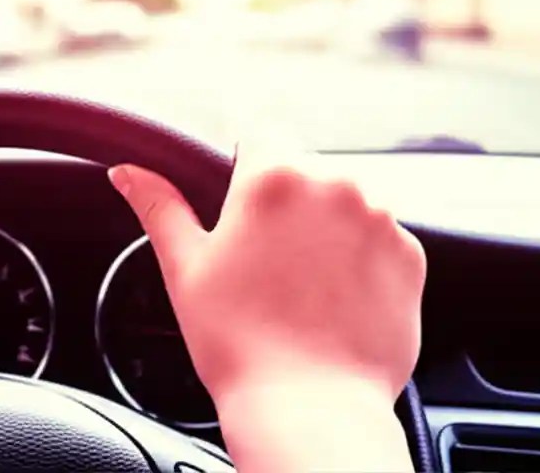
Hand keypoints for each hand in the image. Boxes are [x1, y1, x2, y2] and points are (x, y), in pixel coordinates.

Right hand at [109, 149, 425, 471]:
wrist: (310, 409)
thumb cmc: (240, 342)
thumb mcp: (185, 267)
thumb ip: (158, 206)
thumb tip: (127, 172)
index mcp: (275, 177)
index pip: (259, 131)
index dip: (242, 162)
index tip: (236, 197)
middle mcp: (336, 186)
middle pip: (303, 168)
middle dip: (283, 200)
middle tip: (259, 258)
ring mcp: (381, 220)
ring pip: (344, 201)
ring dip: (324, 225)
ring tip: (297, 283)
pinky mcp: (411, 255)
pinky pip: (379, 237)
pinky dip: (358, 257)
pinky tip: (330, 298)